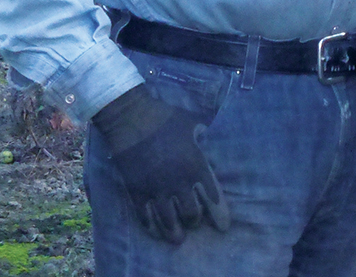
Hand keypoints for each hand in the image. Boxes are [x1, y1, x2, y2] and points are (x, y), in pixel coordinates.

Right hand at [91, 85, 230, 243]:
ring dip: (175, 233)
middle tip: (195, 222)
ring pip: (169, 223)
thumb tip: (213, 142)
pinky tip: (156, 231)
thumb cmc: (165, 117)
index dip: (220, 216)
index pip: (214, 200)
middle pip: (192, 215)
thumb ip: (205, 137)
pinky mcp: (137, 192)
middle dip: (195, 222)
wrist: (131, 117)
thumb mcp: (193, 123)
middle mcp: (179, 183)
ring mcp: (156, 190)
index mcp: (196, 166)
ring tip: (178, 238)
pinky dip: (152, 227)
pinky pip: (145, 218)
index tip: (223, 226)